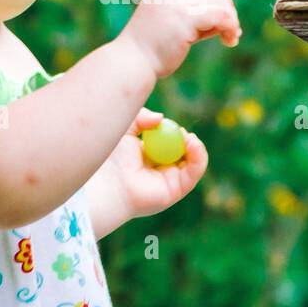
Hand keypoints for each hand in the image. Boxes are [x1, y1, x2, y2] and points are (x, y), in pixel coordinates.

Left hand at [103, 107, 207, 221]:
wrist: (108, 182)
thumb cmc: (111, 157)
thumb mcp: (126, 128)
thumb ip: (142, 116)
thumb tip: (161, 118)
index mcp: (146, 156)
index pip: (167, 142)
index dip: (173, 132)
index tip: (171, 125)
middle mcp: (159, 170)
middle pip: (182, 151)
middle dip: (186, 139)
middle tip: (181, 132)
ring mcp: (169, 181)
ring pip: (192, 161)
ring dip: (195, 146)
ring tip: (188, 138)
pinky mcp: (177, 190)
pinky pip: (194, 172)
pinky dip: (199, 156)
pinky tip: (192, 144)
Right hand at [119, 0, 241, 79]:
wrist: (131, 65)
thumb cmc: (150, 54)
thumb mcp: (172, 30)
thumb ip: (193, 22)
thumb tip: (223, 21)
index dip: (216, 0)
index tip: (226, 20)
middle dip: (226, 8)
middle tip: (233, 30)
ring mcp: (176, 5)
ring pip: (217, 3)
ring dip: (230, 20)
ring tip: (232, 38)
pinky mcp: (184, 19)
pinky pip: (219, 15)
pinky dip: (230, 26)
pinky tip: (230, 40)